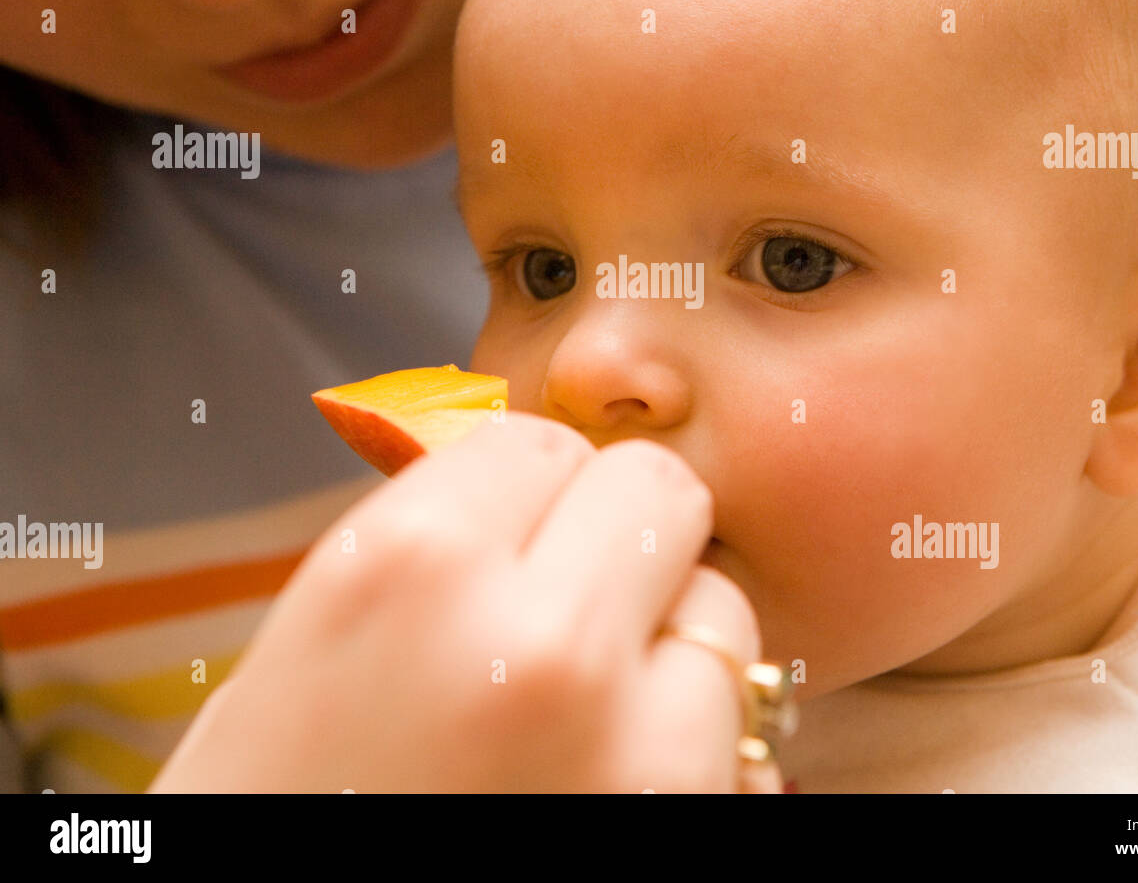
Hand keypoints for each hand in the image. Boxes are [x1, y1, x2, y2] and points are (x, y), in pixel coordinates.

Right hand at [149, 412, 775, 792]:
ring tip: (591, 706)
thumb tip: (521, 492)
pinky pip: (738, 719)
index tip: (521, 527)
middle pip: (654, 489)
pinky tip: (618, 768)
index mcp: (408, 568)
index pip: (541, 439)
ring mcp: (632, 739)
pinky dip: (694, 732)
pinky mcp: (690, 815)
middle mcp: (536, 635)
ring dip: (666, 635)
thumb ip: (427, 553)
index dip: (530, 488)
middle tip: (575, 594)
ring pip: (717, 603)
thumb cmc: (281, 813)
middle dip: (617, 532)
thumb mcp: (305, 655)